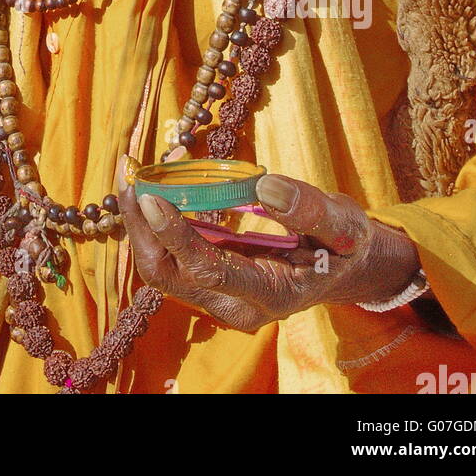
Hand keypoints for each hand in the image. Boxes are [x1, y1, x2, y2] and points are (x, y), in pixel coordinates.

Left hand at [118, 161, 421, 332]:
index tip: (150, 197)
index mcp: (269, 294)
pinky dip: (157, 219)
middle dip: (141, 227)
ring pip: (160, 266)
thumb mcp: (345, 226)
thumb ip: (311, 210)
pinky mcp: (208, 280)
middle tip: (129, 174)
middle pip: (167, 274)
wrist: (343, 269)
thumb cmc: (345, 246)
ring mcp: (217, 296)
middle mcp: (233, 305)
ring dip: (142, 221)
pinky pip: (170, 254)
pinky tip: (160, 182)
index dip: (175, 234)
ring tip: (137, 171)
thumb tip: (264, 187)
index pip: (208, 270)